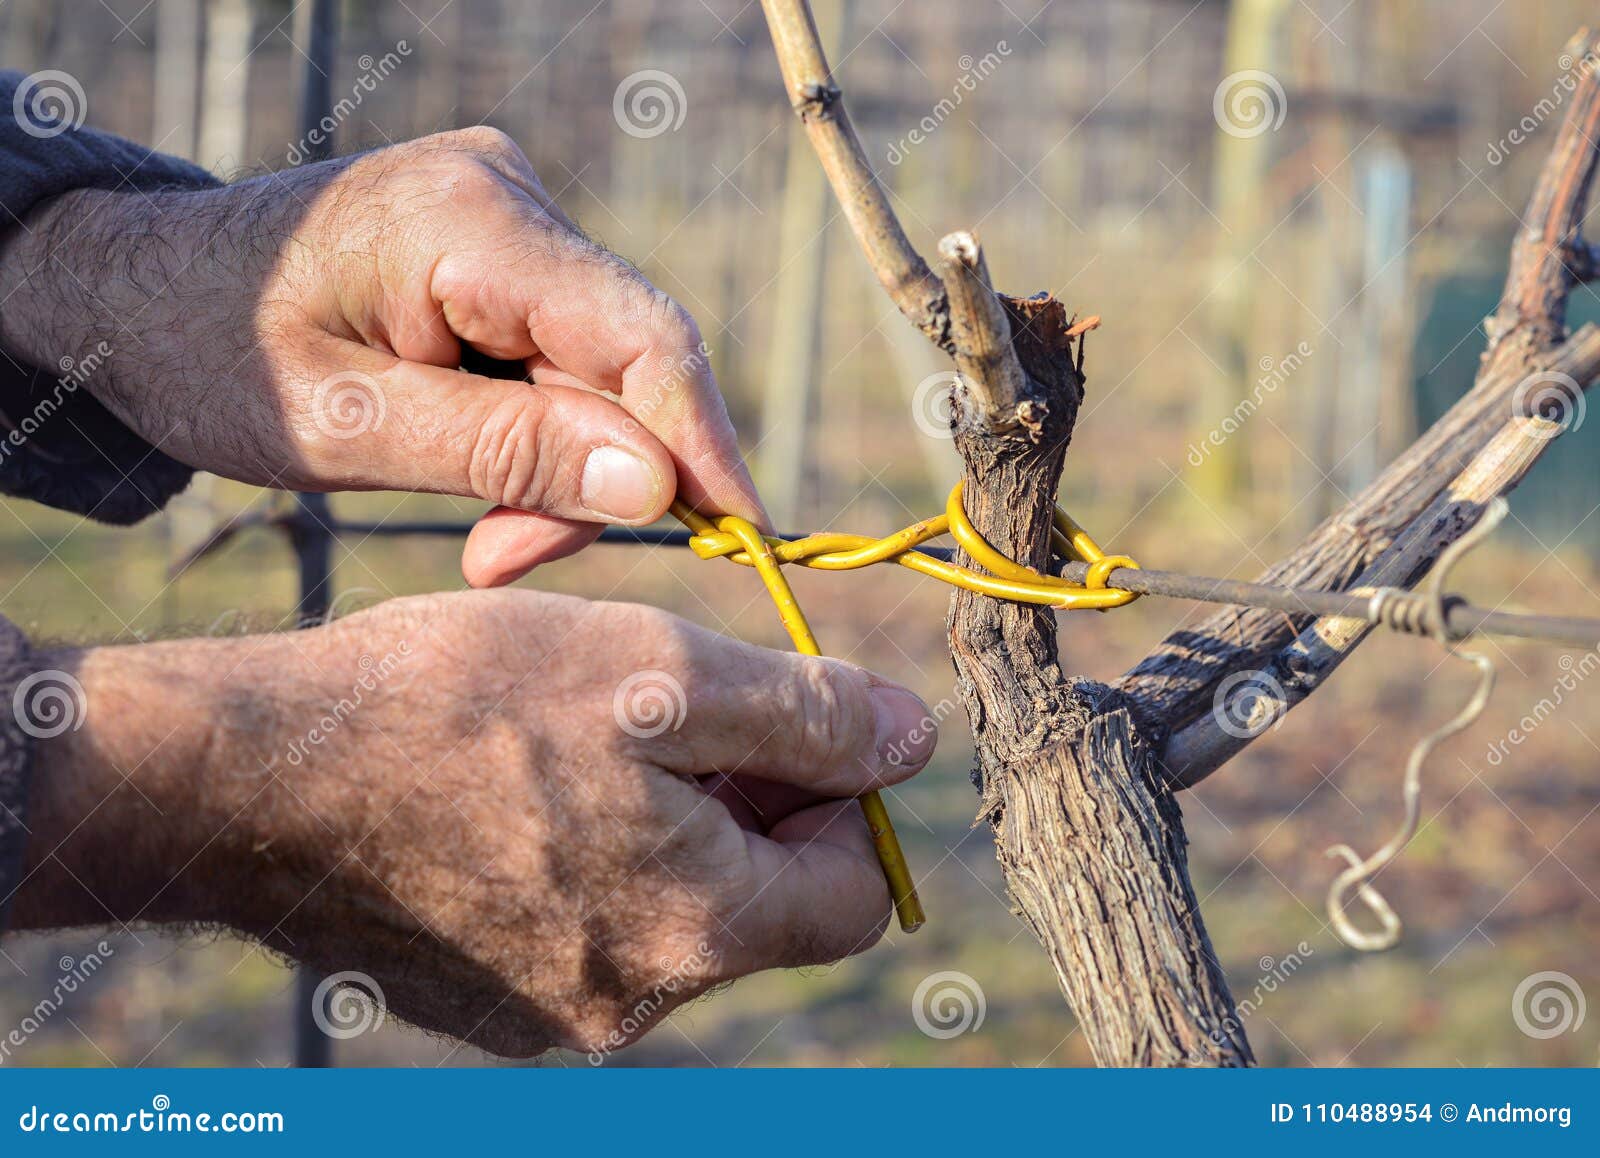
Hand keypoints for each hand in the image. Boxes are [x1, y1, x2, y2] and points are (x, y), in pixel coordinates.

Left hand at [0, 128, 763, 585]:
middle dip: (595, 477)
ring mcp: (507, 213)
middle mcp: (507, 194)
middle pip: (623, 360)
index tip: (743, 538)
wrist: (135, 292)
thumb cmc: (215, 355)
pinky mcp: (499, 247)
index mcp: (467, 218)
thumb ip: (507, 454)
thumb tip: (660, 488)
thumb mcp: (349, 429)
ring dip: (560, 467)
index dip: (701, 442)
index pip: (640, 335)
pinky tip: (480, 475)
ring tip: (483, 539)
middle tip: (509, 560)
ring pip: (599, 368)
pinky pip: (563, 354)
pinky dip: (538, 433)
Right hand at [10, 591, 937, 1055]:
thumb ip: (808, 714)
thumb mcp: (663, 671)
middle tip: (681, 711)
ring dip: (666, 830)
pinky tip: (521, 793)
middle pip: (760, 909)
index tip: (786, 730)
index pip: (854, 895)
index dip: (841, 803)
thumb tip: (911, 741)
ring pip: (671, 916)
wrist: (253, 778)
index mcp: (700, 927)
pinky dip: (588, 863)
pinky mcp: (485, 1003)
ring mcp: (551, 1015)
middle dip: (750, 808)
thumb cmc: (460, 703)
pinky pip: (586, 933)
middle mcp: (634, 1001)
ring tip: (586, 740)